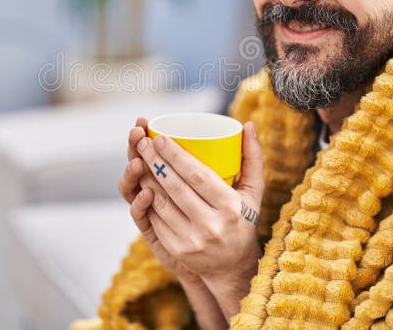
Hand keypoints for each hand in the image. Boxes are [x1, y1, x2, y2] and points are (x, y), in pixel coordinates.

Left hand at [132, 121, 263, 313]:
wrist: (232, 267)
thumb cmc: (242, 220)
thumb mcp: (253, 192)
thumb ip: (253, 158)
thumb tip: (249, 124)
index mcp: (230, 208)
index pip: (197, 176)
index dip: (176, 156)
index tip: (160, 138)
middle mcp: (211, 226)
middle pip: (175, 187)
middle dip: (155, 161)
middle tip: (143, 142)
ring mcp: (192, 240)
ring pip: (161, 203)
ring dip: (146, 178)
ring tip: (138, 157)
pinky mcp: (176, 250)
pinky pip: (156, 219)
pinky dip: (146, 199)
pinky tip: (140, 183)